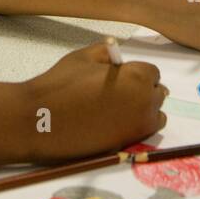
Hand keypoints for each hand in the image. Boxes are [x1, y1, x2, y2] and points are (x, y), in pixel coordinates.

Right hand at [22, 42, 167, 161]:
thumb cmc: (61, 84)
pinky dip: (135, 127)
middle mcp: (144, 102)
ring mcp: (138, 126)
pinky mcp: (128, 144)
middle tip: (119, 92)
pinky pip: (143, 133)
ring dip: (144, 110)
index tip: (122, 76)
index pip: (153, 73)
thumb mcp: (84, 57)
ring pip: (156, 115)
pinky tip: (114, 122)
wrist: (41, 119)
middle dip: (143, 90)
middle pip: (158, 94)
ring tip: (118, 109)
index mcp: (137, 77)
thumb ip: (108, 54)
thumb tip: (119, 61)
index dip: (137, 72)